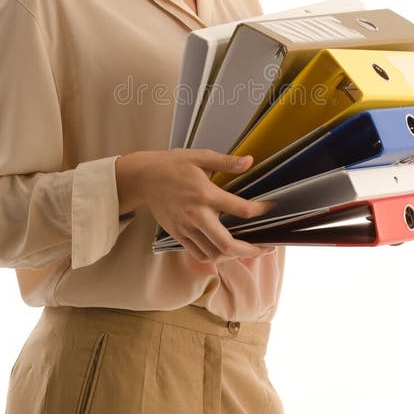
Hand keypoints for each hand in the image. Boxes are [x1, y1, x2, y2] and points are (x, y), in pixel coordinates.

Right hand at [115, 150, 276, 261]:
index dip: (260, 210)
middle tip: (266, 247)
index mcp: (206, 194)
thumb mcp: (200, 157)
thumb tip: (250, 161)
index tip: (270, 207)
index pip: (241, 209)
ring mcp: (186, 228)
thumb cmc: (173, 164)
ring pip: (213, 254)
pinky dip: (214, 257)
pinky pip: (198, 254)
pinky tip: (225, 252)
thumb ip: (227, 162)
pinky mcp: (178, 234)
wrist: (144, 178)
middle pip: (227, 245)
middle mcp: (197, 215)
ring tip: (247, 250)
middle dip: (250, 250)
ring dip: (233, 256)